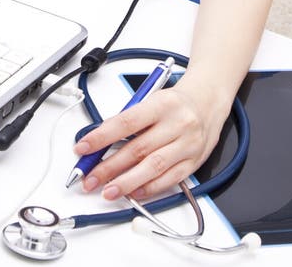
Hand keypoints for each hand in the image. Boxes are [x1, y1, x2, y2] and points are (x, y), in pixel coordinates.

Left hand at [72, 79, 229, 200]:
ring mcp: (187, 144)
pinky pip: (170, 179)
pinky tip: (134, 192)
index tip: (83, 148)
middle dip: (110, 167)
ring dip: (127, 182)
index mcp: (162, 104)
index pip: (126, 122)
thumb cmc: (175, 101)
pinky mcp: (194, 162)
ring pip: (153, 167)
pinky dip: (150, 188)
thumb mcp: (151, 99)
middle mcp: (177, 124)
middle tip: (90, 178)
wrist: (208, 102)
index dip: (102, 137)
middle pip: (138, 149)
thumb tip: (100, 140)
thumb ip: (129, 119)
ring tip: (108, 191)